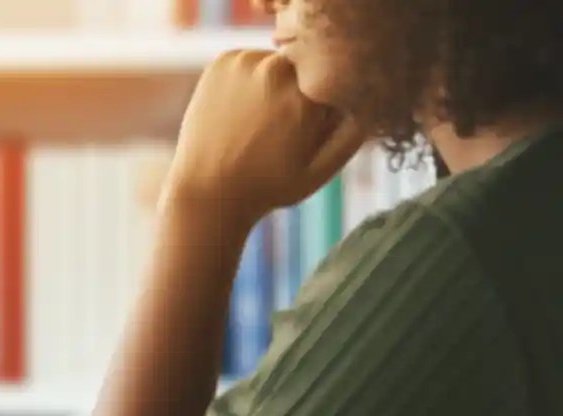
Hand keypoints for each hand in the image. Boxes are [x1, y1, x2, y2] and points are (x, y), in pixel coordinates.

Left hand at [164, 50, 365, 225]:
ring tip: (257, 124)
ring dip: (274, 83)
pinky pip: (251, 61)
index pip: (336, 82)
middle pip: (307, 68)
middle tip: (278, 131)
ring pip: (279, 62)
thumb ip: (354, 132)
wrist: (207, 192)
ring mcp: (247, 62)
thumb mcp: (321, 170)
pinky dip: (250, 79)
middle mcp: (279, 70)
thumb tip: (371, 98)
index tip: (305, 133)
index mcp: (310, 96)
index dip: (324, 109)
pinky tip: (239, 112)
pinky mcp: (224, 60)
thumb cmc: (269, 188)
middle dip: (300, 92)